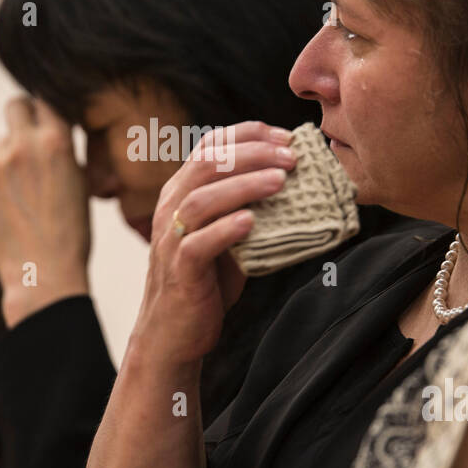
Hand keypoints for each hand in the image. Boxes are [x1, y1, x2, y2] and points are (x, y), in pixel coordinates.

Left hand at [0, 97, 90, 326]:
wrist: (42, 274)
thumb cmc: (70, 232)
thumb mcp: (80, 181)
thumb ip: (62, 148)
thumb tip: (49, 127)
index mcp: (55, 142)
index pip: (47, 99)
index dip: (49, 111)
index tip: (50, 121)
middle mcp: (21, 147)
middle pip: (16, 106)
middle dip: (24, 116)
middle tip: (30, 139)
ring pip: (0, 143)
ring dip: (10, 157)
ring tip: (24, 194)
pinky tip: (9, 208)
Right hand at [126, 121, 296, 368]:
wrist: (173, 333)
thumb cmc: (206, 279)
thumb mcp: (226, 233)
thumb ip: (248, 206)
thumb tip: (296, 184)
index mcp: (182, 191)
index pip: (210, 145)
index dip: (248, 134)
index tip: (286, 137)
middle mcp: (171, 207)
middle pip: (207, 164)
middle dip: (253, 154)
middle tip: (291, 158)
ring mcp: (172, 239)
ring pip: (201, 200)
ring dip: (243, 186)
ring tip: (280, 181)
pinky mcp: (179, 271)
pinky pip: (197, 244)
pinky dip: (225, 229)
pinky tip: (251, 222)